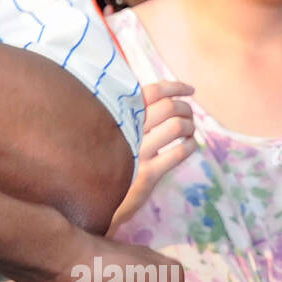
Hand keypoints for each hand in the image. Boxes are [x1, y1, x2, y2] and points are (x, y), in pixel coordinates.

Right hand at [109, 79, 195, 230]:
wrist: (91, 197)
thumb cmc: (104, 156)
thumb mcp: (109, 129)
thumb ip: (127, 109)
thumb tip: (156, 84)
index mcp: (117, 115)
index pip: (152, 91)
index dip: (175, 87)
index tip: (189, 90)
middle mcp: (125, 131)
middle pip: (169, 107)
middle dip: (185, 108)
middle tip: (187, 114)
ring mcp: (137, 153)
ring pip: (177, 126)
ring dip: (189, 125)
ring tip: (188, 130)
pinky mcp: (147, 175)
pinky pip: (179, 153)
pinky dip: (190, 145)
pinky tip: (187, 146)